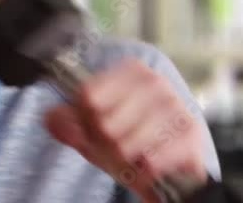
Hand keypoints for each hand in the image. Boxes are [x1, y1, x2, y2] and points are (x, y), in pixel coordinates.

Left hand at [44, 59, 207, 202]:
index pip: (87, 96)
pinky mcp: (191, 137)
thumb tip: (51, 118)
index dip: (84, 118)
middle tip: (117, 144)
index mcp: (131, 70)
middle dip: (105, 143)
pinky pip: (150, 161)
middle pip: (104, 123)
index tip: (93, 123)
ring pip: (125, 144)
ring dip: (124, 159)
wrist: (169, 168)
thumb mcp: (90, 131)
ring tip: (134, 154)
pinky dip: (144, 171)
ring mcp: (176, 108)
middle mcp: (156, 82)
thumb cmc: (127, 141)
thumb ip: (65, 122)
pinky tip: (149, 165)